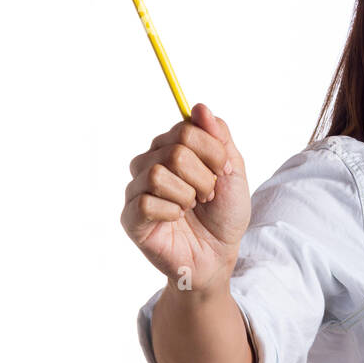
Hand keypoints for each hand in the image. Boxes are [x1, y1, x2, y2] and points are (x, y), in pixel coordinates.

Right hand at [121, 102, 251, 294]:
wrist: (219, 255)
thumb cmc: (224, 214)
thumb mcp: (233, 172)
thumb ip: (219, 138)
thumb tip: (199, 107)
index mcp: (173, 148)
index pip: (187, 129)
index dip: (213, 151)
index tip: (224, 171)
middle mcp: (151, 163)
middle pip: (174, 150)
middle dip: (204, 177)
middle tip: (207, 195)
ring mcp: (137, 189)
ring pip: (158, 174)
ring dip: (188, 195)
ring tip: (192, 207)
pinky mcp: (130, 217)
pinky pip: (145, 202)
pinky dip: (171, 212)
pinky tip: (175, 220)